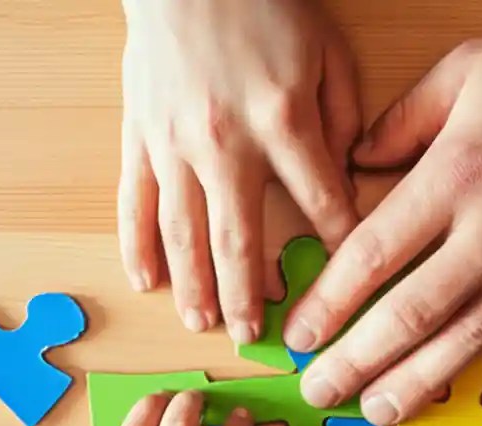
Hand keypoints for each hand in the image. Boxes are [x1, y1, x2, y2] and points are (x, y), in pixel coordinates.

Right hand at [119, 0, 360, 341]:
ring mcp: (174, 146)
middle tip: (255, 337)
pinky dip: (137, 246)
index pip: (320, 203)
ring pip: (183, 232)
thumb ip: (341, 118)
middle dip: (249, 294)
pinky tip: (145, 280)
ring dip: (193, 285)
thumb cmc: (262, 4)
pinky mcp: (139, 138)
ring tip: (202, 325)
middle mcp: (225, 144)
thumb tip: (344, 177)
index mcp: (283, 121)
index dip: (338, 249)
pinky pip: (135, 203)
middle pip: (239, 239)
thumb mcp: (328, 50)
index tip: (346, 288)